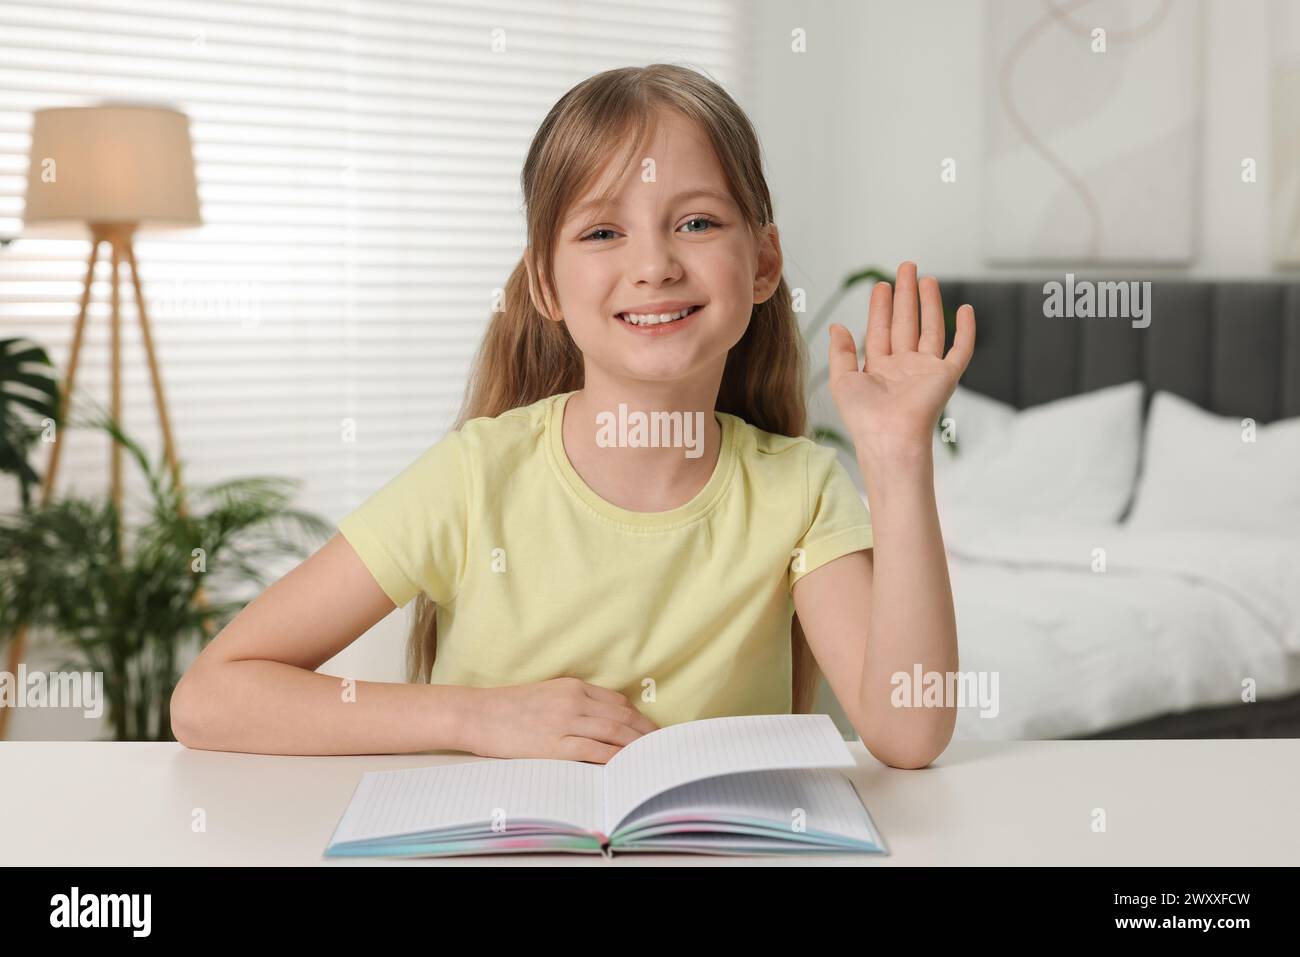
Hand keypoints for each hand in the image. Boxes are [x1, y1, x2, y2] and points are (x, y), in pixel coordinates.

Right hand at [460, 677, 659, 763]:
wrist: (477, 715)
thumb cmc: (508, 708)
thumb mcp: (547, 695)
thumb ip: (574, 703)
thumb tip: (602, 721)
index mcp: (573, 686)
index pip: (618, 701)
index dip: (638, 718)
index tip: (651, 730)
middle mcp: (574, 700)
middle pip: (622, 717)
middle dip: (646, 733)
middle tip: (663, 746)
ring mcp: (565, 722)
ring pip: (614, 733)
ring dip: (637, 746)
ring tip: (651, 758)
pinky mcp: (556, 744)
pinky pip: (595, 751)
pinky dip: (615, 758)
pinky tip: (626, 766)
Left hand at [827, 261, 974, 460]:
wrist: (888, 437)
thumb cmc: (863, 417)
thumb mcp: (842, 381)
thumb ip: (841, 353)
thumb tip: (837, 327)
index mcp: (879, 368)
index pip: (881, 329)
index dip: (881, 306)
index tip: (881, 285)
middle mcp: (904, 367)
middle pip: (906, 322)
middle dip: (906, 295)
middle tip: (906, 267)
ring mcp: (926, 370)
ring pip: (930, 329)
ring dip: (930, 304)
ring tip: (927, 279)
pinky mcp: (946, 376)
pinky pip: (960, 349)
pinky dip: (965, 330)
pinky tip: (965, 310)